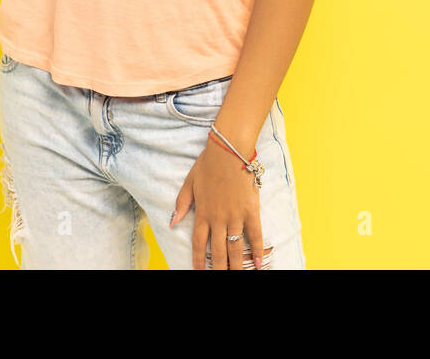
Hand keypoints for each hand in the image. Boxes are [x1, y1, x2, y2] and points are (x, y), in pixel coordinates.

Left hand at [171, 139, 264, 268]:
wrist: (229, 150)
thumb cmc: (208, 164)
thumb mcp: (189, 182)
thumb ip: (181, 204)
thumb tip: (172, 223)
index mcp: (202, 212)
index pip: (199, 243)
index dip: (198, 260)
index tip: (198, 272)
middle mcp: (218, 218)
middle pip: (218, 251)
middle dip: (218, 269)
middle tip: (219, 278)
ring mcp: (235, 216)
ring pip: (235, 248)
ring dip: (236, 265)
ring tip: (237, 275)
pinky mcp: (251, 211)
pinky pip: (255, 235)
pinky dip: (257, 250)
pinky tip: (257, 264)